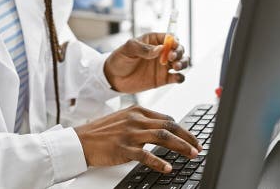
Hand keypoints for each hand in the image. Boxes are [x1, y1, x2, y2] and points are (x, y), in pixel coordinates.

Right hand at [74, 106, 201, 172]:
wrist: (81, 140)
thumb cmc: (102, 132)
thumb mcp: (124, 119)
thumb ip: (142, 121)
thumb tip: (163, 129)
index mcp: (138, 111)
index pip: (167, 118)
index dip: (183, 130)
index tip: (192, 139)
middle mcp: (136, 119)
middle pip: (169, 126)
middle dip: (187, 137)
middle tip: (198, 148)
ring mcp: (130, 133)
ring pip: (162, 137)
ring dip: (180, 147)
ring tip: (191, 155)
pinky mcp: (123, 148)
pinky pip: (145, 155)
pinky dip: (159, 162)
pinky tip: (167, 168)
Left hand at [104, 33, 188, 93]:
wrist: (112, 78)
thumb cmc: (119, 59)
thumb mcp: (128, 49)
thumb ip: (143, 49)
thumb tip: (159, 49)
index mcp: (154, 41)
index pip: (170, 38)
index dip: (174, 41)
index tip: (172, 47)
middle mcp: (161, 52)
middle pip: (178, 50)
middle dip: (179, 52)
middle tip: (172, 57)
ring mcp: (163, 66)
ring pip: (182, 62)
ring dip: (183, 63)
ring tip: (176, 67)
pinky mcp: (163, 79)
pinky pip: (177, 77)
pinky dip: (180, 77)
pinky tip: (177, 77)